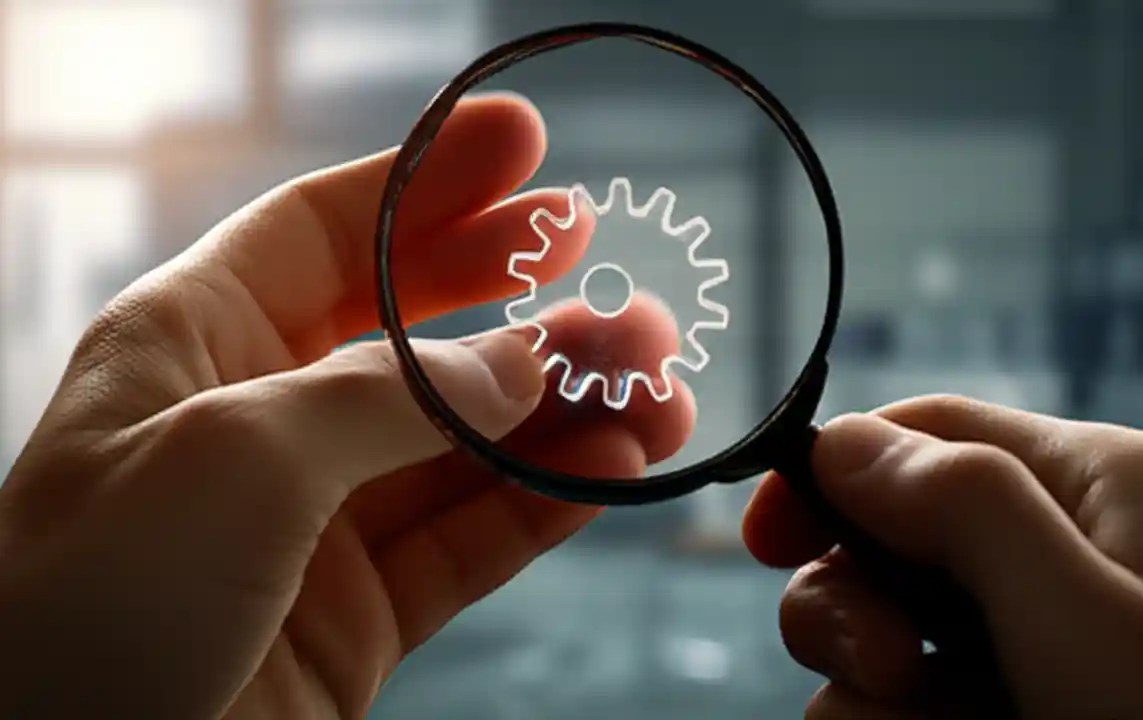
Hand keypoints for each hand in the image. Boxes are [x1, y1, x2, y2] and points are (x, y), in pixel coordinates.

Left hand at [0, 94, 694, 718]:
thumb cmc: (86, 617)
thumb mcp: (231, 461)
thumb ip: (385, 399)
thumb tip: (520, 361)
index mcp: (190, 348)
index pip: (326, 233)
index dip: (428, 184)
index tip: (523, 148)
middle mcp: (258, 424)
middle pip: (414, 335)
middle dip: (518, 301)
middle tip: (618, 284)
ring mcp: (315, 523)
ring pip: (464, 445)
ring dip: (563, 414)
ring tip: (657, 389)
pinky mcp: (360, 615)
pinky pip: (471, 538)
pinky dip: (547, 503)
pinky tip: (613, 469)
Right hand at [743, 395, 1142, 718]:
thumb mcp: (1081, 613)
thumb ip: (962, 507)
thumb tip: (841, 441)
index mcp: (1097, 482)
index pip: (931, 429)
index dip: (834, 470)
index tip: (764, 540)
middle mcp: (1065, 550)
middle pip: (890, 540)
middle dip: (861, 609)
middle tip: (896, 674)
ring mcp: (1039, 641)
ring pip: (883, 637)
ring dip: (879, 699)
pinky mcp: (1017, 709)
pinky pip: (905, 707)